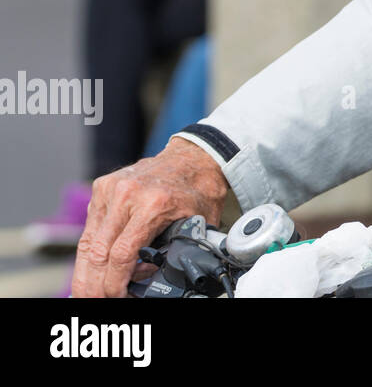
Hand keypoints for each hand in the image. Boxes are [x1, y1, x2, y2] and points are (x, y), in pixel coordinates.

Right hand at [72, 137, 229, 297]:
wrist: (196, 156)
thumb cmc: (199, 190)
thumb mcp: (199, 223)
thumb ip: (180, 250)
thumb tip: (161, 281)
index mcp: (154, 204)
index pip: (123, 254)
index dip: (116, 282)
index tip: (118, 296)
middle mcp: (128, 194)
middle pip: (98, 252)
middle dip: (94, 284)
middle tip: (96, 301)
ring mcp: (111, 188)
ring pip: (87, 242)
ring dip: (85, 272)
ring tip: (88, 293)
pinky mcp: (102, 187)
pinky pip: (90, 227)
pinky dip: (90, 252)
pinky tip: (94, 270)